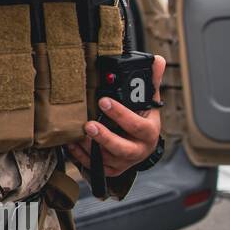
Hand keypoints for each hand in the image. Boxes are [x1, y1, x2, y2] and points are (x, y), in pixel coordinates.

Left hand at [67, 55, 165, 176]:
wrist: (142, 145)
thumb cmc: (143, 119)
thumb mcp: (149, 101)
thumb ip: (151, 81)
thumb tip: (157, 60)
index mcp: (149, 132)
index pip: (137, 125)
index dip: (121, 114)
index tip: (103, 101)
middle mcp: (138, 149)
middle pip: (122, 148)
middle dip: (104, 137)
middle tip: (88, 125)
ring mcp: (124, 162)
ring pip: (106, 159)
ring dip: (89, 147)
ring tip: (77, 134)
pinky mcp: (112, 170)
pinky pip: (95, 166)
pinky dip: (81, 156)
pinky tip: (71, 144)